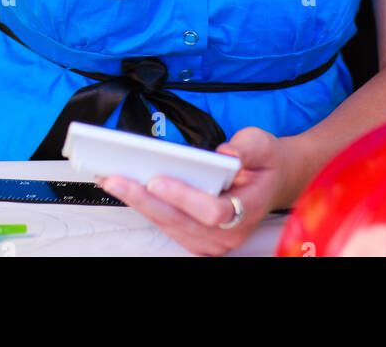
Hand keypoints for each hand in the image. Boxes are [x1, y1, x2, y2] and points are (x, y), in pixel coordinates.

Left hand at [96, 126, 286, 255]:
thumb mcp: (264, 144)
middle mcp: (229, 234)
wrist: (272, 181)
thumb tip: (227, 153)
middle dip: (145, 199)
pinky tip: (128, 190)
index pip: (213, 211)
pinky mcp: (198, 239)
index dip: (183, 197)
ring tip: (113, 181)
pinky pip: (168, 227)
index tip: (158, 180)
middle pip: (181, 221)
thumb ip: (247, 148)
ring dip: (139, 204)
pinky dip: (146, 208)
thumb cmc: (265, 163)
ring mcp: (213, 241)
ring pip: (170, 226)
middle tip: (117, 180)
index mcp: (247, 209)